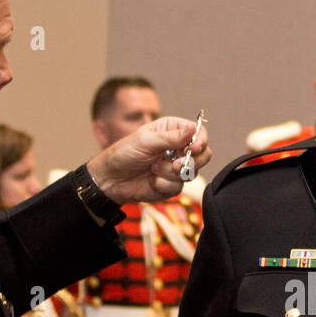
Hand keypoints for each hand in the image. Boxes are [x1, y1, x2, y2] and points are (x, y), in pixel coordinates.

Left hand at [85, 116, 211, 204]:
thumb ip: (171, 137)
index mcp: (172, 131)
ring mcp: (177, 167)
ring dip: (170, 173)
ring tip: (153, 169)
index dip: (201, 140)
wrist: (112, 180)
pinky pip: (179, 186)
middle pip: (204, 154)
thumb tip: (192, 130)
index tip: (195, 148)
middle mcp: (178, 148)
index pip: (198, 132)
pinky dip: (163, 184)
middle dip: (191, 161)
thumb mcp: (146, 141)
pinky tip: (151, 181)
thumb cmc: (124, 154)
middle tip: (175, 165)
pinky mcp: (173, 184)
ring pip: (192, 172)